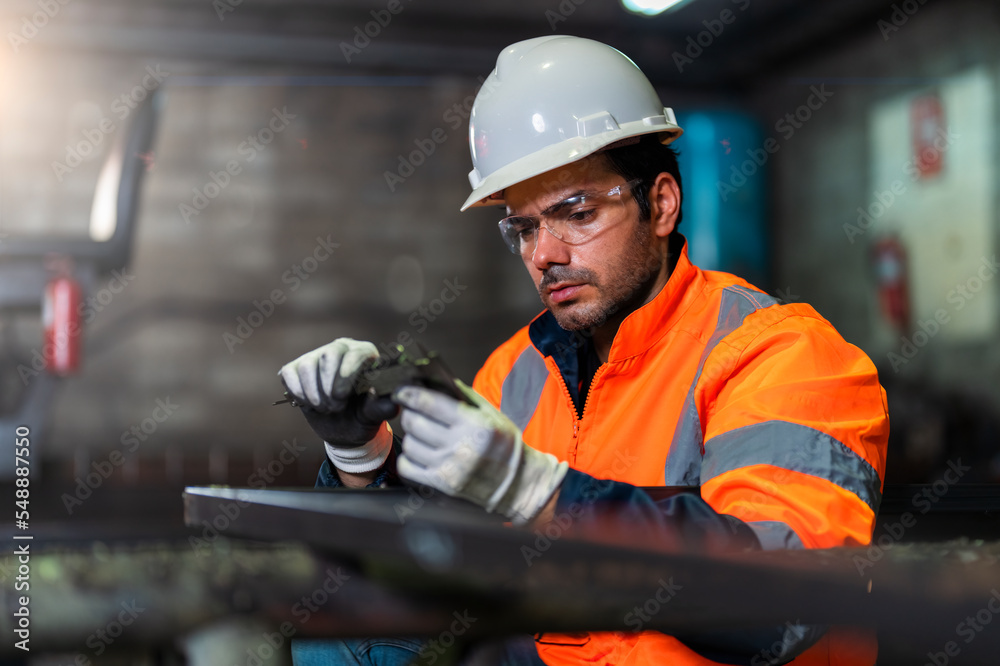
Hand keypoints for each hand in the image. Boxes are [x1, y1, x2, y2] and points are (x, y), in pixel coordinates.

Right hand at [279, 339, 398, 472]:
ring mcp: (316, 356)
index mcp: (365, 354)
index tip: (342, 396)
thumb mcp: (374, 414)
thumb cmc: (362, 415)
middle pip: (329, 355)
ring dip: (314, 394)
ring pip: (307, 366)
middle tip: (336, 407)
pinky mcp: (296, 367)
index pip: (355, 354)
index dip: (346, 374)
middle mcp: (341, 348)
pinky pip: (290, 374)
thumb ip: (382, 406)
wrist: (342, 427)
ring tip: (326, 408)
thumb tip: (386, 396)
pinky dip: (298, 392)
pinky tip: (310, 403)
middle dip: (329, 386)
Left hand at [395, 381, 566, 524]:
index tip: (402, 391)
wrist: (517, 483)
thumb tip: (431, 379)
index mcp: (474, 424)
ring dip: (411, 435)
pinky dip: (409, 457)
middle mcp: (460, 446)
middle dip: (409, 412)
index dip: (409, 394)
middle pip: (414, 422)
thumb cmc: (504, 444)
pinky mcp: (442, 485)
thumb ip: (462, 395)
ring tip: (422, 432)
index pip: (429, 403)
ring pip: (409, 444)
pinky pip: (407, 467)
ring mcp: (449, 468)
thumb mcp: (491, 413)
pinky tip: (420, 452)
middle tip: (413, 410)